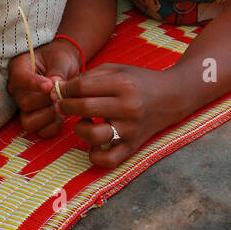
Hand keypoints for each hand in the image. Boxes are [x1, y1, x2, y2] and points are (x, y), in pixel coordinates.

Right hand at [8, 39, 81, 138]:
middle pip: (25, 103)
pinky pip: (40, 132)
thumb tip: (55, 84)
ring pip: (28, 122)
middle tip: (60, 94)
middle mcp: (17, 90)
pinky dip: (53, 127)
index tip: (50, 85)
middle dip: (46, 101)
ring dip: (48, 116)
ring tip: (61, 105)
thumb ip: (57, 70)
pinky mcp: (34, 118)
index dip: (33, 84)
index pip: (19, 78)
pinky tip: (61, 115)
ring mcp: (24, 107)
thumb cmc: (59, 58)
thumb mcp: (60, 58)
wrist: (64, 66)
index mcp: (18, 68)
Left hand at [57, 64, 173, 168]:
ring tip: (82, 121)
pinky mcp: (133, 146)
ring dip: (79, 129)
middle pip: (85, 107)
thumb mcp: (116, 70)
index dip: (65, 88)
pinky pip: (108, 159)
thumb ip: (89, 77)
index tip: (59, 90)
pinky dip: (94, 155)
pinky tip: (93, 143)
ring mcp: (131, 129)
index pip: (83, 87)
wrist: (171, 96)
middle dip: (65, 105)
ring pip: (94, 135)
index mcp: (124, 84)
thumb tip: (60, 88)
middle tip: (60, 104)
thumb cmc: (138, 81)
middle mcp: (128, 107)